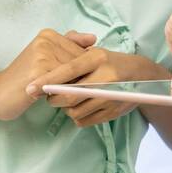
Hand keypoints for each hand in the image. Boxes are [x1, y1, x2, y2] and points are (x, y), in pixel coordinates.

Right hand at [0, 29, 97, 121]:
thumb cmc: (24, 79)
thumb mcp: (45, 58)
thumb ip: (67, 45)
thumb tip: (93, 38)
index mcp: (48, 34)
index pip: (82, 51)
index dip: (85, 70)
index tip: (80, 82)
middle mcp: (46, 40)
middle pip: (81, 62)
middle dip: (82, 79)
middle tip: (73, 92)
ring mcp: (42, 55)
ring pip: (76, 74)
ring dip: (76, 88)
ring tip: (67, 97)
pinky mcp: (39, 72)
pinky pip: (65, 84)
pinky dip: (67, 95)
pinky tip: (60, 101)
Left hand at [24, 48, 160, 127]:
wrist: (140, 74)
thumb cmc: (109, 61)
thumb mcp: (93, 52)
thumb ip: (72, 56)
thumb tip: (46, 68)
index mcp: (96, 58)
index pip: (67, 71)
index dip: (47, 81)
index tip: (30, 88)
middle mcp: (104, 77)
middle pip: (70, 95)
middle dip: (54, 99)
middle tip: (49, 97)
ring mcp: (110, 96)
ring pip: (76, 110)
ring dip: (65, 109)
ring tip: (65, 101)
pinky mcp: (113, 111)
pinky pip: (85, 120)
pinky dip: (76, 117)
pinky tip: (78, 108)